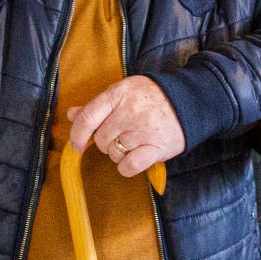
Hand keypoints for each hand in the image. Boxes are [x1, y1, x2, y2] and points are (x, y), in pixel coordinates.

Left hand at [70, 76, 184, 178]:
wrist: (188, 101)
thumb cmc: (150, 96)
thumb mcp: (123, 92)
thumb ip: (97, 105)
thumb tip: (72, 115)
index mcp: (118, 95)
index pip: (88, 117)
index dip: (77, 134)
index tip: (77, 145)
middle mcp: (129, 112)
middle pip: (101, 140)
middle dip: (105, 142)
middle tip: (120, 135)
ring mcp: (143, 131)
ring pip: (114, 154)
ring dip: (118, 153)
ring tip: (133, 142)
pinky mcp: (156, 148)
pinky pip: (129, 166)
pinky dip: (127, 167)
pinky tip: (134, 158)